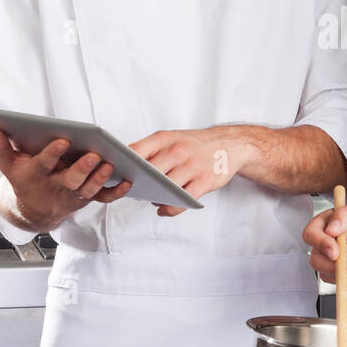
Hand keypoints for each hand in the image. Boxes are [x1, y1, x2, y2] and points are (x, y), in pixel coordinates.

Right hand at [0, 128, 131, 232]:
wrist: (33, 212)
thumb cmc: (23, 180)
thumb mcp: (8, 165)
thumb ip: (1, 147)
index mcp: (35, 176)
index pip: (44, 164)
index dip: (52, 154)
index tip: (62, 140)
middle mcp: (55, 187)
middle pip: (70, 179)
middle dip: (82, 168)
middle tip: (94, 154)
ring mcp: (72, 195)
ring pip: (88, 189)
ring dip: (100, 178)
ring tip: (110, 164)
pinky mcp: (86, 199)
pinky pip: (103, 198)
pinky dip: (116, 192)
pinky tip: (128, 181)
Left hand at [129, 126, 255, 216]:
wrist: (230, 144)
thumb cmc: (195, 144)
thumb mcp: (171, 138)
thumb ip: (149, 150)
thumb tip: (123, 167)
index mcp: (164, 139)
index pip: (134, 151)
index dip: (122, 165)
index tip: (116, 175)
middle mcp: (177, 151)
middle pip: (147, 173)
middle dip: (138, 185)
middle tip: (135, 191)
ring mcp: (191, 166)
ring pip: (164, 188)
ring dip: (154, 198)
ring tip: (152, 199)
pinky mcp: (204, 181)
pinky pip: (181, 201)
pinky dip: (169, 209)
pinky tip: (164, 209)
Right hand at [302, 200, 346, 286]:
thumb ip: (345, 215)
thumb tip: (330, 228)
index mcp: (329, 225)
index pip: (312, 235)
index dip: (321, 245)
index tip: (336, 253)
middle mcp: (331, 244)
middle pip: (318, 261)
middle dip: (336, 270)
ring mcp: (340, 261)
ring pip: (332, 277)